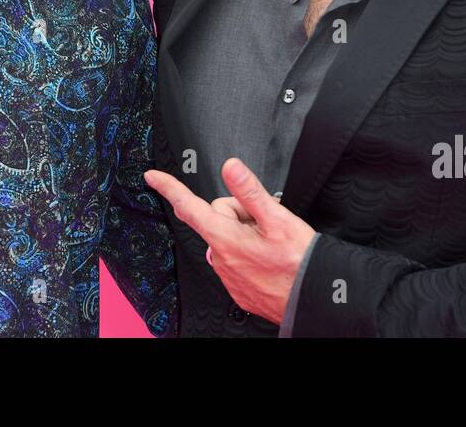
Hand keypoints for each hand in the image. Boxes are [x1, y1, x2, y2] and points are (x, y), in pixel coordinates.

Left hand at [144, 157, 316, 325]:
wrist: (313, 299)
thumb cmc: (299, 262)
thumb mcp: (278, 219)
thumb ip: (249, 191)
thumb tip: (230, 167)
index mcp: (226, 238)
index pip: (189, 207)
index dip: (169, 188)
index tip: (153, 177)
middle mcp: (221, 259)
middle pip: (217, 218)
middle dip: (238, 213)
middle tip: (265, 222)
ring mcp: (228, 276)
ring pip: (227, 239)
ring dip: (244, 235)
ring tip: (270, 243)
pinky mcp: (237, 289)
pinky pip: (234, 260)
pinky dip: (248, 254)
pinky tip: (268, 258)